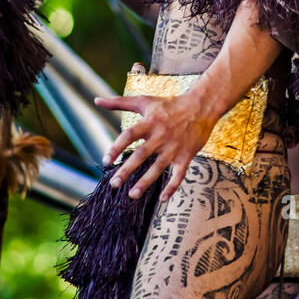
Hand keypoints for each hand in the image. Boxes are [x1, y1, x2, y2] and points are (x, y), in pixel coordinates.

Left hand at [95, 90, 216, 200]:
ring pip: (158, 167)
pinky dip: (172, 187)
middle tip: (114, 184)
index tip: (106, 161)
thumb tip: (96, 100)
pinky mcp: (186, 156)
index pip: (129, 136)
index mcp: (149, 122)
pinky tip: (162, 198)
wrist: (201, 107)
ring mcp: (174, 147)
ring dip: (145, 182)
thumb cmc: (169, 104)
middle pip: (141, 155)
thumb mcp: (144, 101)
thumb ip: (119, 103)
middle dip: (127, 170)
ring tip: (132, 195)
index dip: (117, 147)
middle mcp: (161, 136)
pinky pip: (179, 174)